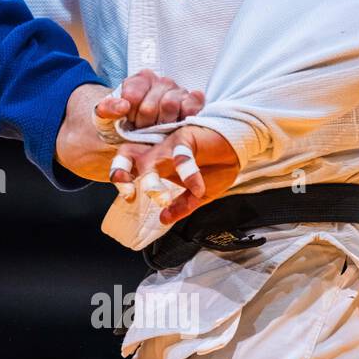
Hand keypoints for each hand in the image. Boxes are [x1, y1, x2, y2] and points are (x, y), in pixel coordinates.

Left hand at [93, 69, 204, 136]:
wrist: (145, 127)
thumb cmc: (128, 119)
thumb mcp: (109, 114)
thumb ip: (108, 108)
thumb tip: (123, 107)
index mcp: (142, 79)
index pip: (132, 96)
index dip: (129, 113)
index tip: (128, 118)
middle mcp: (162, 82)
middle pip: (149, 106)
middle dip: (143, 123)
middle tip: (143, 127)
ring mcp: (180, 91)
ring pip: (169, 105)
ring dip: (161, 123)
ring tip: (158, 127)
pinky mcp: (194, 102)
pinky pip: (191, 106)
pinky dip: (182, 117)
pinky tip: (175, 124)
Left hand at [109, 125, 240, 224]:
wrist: (238, 145)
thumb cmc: (216, 166)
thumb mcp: (198, 194)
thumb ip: (182, 206)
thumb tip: (164, 219)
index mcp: (156, 165)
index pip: (129, 168)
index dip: (122, 179)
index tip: (128, 197)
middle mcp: (157, 153)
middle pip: (126, 154)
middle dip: (120, 170)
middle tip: (126, 192)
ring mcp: (170, 144)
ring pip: (152, 157)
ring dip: (151, 177)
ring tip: (158, 197)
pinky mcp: (186, 138)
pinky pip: (182, 155)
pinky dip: (188, 173)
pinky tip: (197, 188)